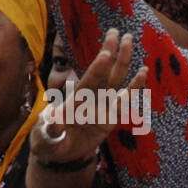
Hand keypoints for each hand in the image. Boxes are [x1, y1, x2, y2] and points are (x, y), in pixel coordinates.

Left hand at [29, 29, 145, 163]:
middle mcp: (89, 99)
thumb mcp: (45, 138)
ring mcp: (100, 107)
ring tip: (129, 41)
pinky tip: (142, 73)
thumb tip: (53, 121)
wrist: (58, 155)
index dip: (96, 69)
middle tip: (115, 31)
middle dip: (109, 53)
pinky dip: (134, 88)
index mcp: (73, 101)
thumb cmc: (47, 142)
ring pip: (115, 81)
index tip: (105, 53)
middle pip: (103, 73)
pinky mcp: (110, 119)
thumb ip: (51, 130)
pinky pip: (124, 101)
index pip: (88, 81)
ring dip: (122, 62)